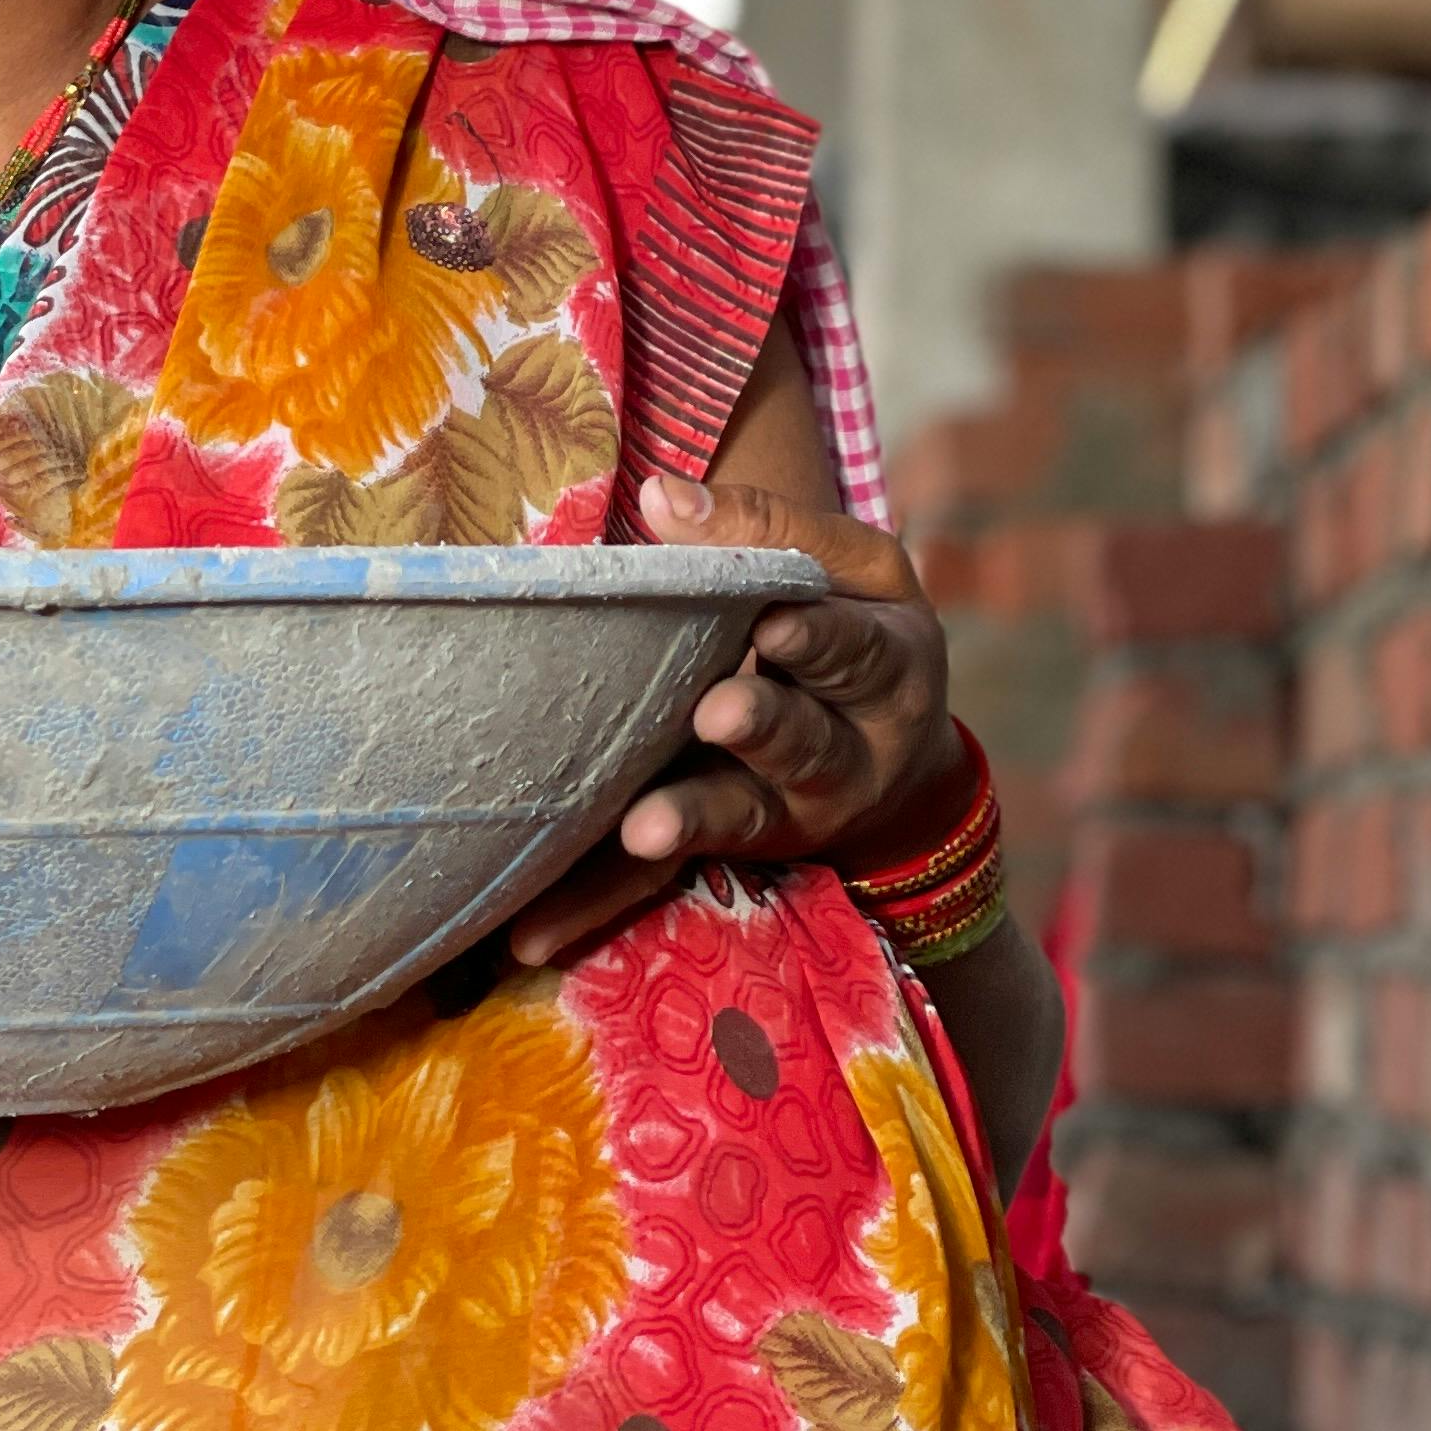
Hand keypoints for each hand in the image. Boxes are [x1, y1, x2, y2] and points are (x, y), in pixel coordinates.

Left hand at [507, 471, 962, 968]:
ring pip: (736, 817)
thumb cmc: (856, 634)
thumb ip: (768, 529)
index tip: (774, 625)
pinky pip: (658, 884)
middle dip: (762, 728)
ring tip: (642, 829)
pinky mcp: (722, 854)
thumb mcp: (848, 570)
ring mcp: (782, 813)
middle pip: (803, 743)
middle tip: (718, 713)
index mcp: (885, 669)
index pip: (853, 650)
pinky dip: (596, 906)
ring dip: (688, 822)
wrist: (898, 771)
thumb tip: (661, 495)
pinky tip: (532, 935)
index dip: (817, 641)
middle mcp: (844, 754)